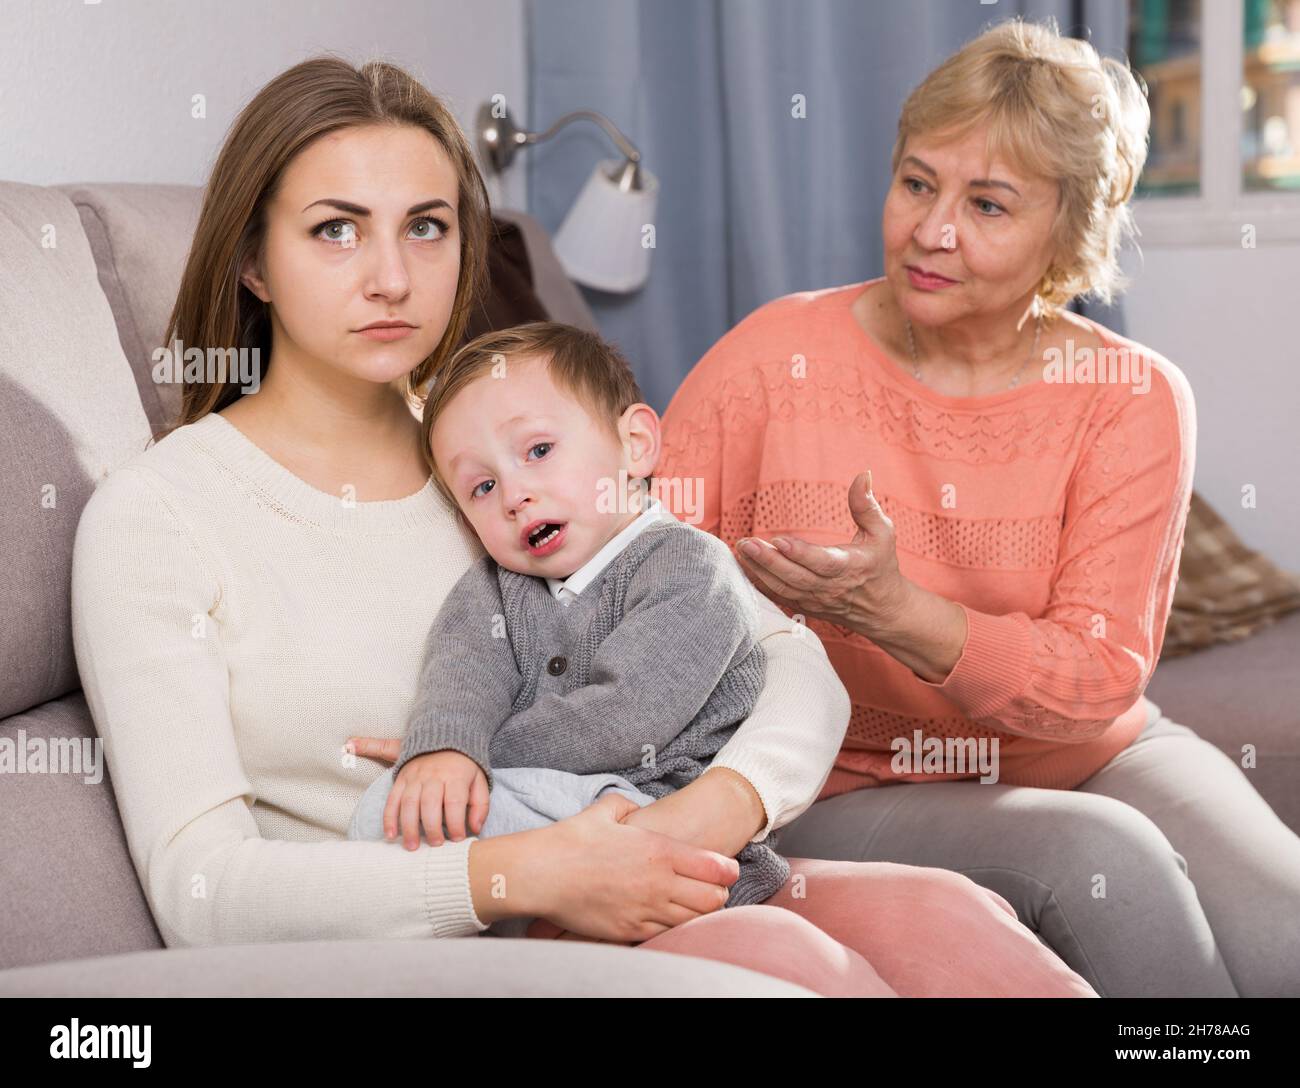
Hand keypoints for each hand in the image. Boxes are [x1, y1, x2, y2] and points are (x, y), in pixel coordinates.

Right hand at [345, 737, 488, 850]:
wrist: (445, 740)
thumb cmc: (464, 768)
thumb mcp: (479, 781)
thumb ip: (480, 805)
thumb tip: (475, 829)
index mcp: (455, 775)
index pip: (454, 802)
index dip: (456, 823)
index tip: (458, 839)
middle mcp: (433, 775)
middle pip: (429, 804)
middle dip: (432, 828)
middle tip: (436, 845)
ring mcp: (414, 777)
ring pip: (408, 803)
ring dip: (408, 827)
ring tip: (412, 847)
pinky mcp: (401, 779)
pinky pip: (392, 800)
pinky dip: (389, 818)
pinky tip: (391, 835)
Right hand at [518, 793, 737, 943]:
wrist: (542, 874)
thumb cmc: (571, 839)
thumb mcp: (604, 810)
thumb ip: (628, 805)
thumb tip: (636, 808)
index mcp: (659, 850)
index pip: (715, 866)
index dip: (727, 869)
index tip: (728, 869)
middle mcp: (659, 883)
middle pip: (712, 899)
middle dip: (718, 894)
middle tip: (713, 889)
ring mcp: (645, 910)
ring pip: (693, 921)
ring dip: (699, 914)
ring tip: (693, 905)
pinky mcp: (629, 931)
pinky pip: (665, 934)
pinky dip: (673, 927)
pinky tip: (667, 918)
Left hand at [732, 469, 908, 632]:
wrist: (881, 610)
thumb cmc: (880, 565)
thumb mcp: (882, 533)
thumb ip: (867, 505)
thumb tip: (863, 475)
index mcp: (849, 567)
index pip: (822, 562)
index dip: (800, 553)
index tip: (778, 541)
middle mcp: (830, 587)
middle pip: (794, 577)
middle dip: (768, 561)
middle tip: (745, 543)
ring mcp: (815, 600)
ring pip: (783, 588)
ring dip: (759, 571)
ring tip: (740, 552)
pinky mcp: (805, 605)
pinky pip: (778, 597)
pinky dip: (759, 584)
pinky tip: (743, 568)